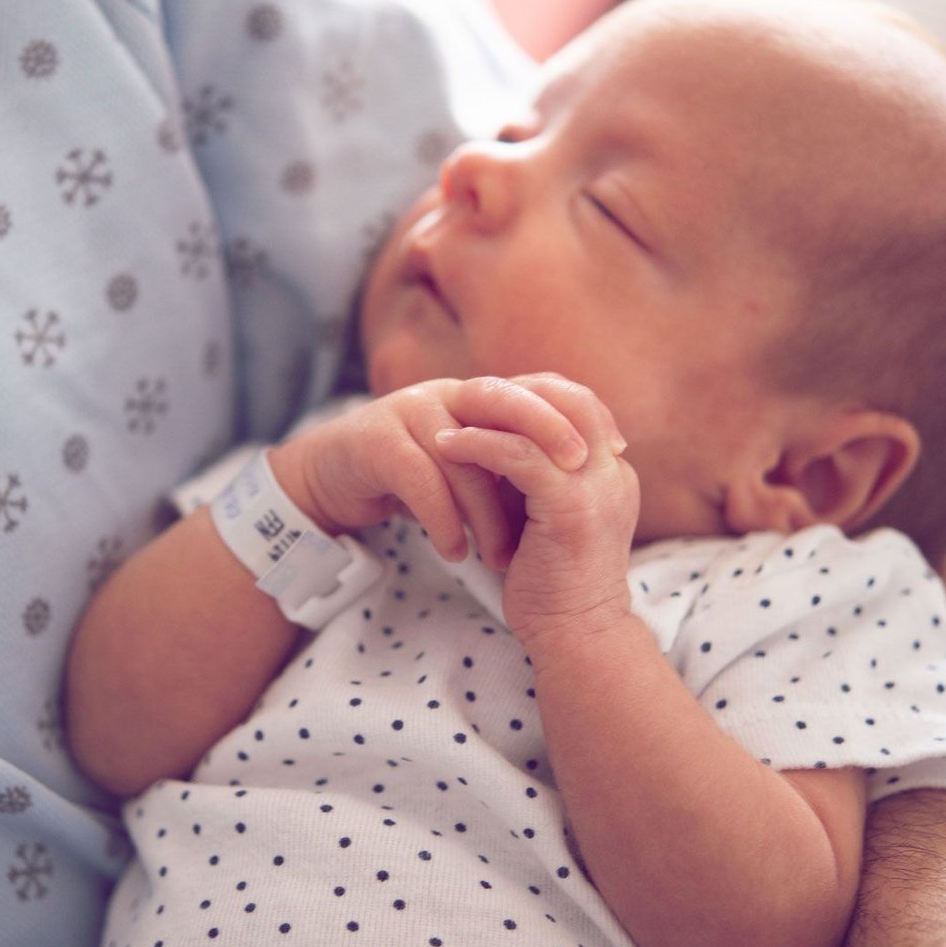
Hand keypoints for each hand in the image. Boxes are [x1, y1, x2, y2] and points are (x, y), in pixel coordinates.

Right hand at [266, 377, 594, 568]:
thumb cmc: (411, 479)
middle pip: (507, 404)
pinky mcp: (376, 442)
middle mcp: (448, 395)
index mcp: (478, 398)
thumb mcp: (471, 468)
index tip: (614, 452)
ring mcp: (409, 413)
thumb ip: (517, 463)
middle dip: (546, 439)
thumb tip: (587, 476)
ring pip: (464, 456)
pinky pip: (420, 480)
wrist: (331, 482)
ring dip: (486, 514)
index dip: (578, 414)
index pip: (540, 389)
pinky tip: (456, 552)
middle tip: (572, 482)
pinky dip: (442, 520)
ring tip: (502, 558)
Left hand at [431, 374, 639, 650]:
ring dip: (489, 410)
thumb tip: (489, 440)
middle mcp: (614, 471)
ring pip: (542, 418)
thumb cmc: (551, 583)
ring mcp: (598, 487)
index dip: (531, 392)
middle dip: (512, 389)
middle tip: (463, 394)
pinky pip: (519, 456)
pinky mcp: (571, 508)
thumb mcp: (545, 515)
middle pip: (568, 395)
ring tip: (448, 414)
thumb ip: (532, 476)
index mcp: (612, 470)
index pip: (577, 402)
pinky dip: (478, 444)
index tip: (486, 399)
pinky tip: (446, 446)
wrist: (575, 636)